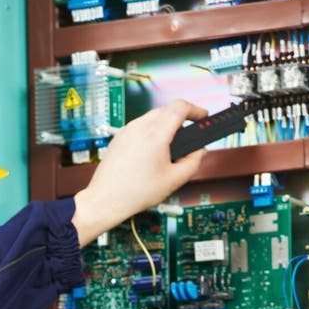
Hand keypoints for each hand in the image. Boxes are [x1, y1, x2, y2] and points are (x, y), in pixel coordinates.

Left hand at [71, 99, 207, 246]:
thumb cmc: (134, 193)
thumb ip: (194, 162)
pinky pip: (140, 126)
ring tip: (170, 147)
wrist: (106, 200)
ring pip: (152, 117)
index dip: (195, 110)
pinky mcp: (119, 137)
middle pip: (167, 110)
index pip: (180, 107)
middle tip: (188, 135)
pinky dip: (151, 132)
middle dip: (181, 119)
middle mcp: (139, 127)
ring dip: (165, 125)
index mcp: (155, 134)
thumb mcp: (174, 180)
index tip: (202, 116)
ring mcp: (127, 130)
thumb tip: (199, 151)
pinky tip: (152, 151)